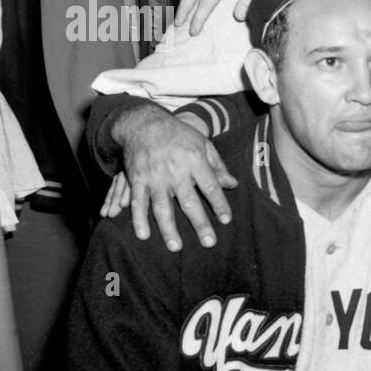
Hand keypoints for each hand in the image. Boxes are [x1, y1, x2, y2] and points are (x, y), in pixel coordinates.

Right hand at [112, 102, 237, 250]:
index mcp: (195, 160)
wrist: (144, 122)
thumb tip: (233, 185)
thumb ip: (217, 166)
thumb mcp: (203, 144)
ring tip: (175, 247)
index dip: (219, 204)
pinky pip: (137, 202)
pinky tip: (143, 235)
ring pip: (162, 207)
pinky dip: (139, 219)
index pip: (211, 187)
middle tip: (209, 243)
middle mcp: (175, 171)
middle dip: (200, 223)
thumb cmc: (179, 134)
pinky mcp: (137, 179)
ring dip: (168, 228)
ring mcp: (154, 176)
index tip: (226, 220)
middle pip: (189, 201)